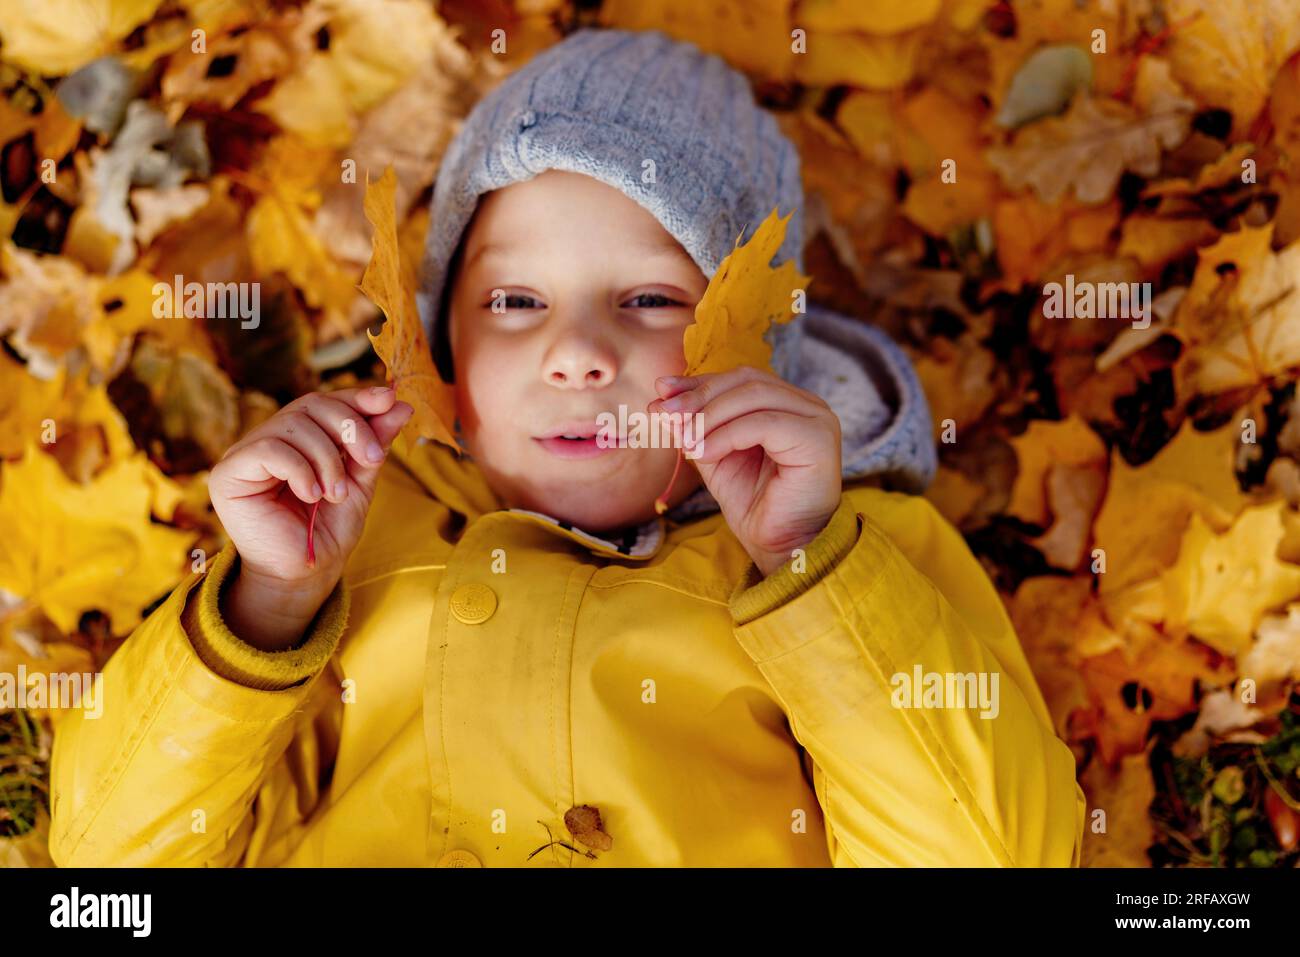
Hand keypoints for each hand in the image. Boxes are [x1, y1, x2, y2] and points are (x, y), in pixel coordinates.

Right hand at [207, 386, 412, 647]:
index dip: (357, 397)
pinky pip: (269, 449)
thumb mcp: (360, 482)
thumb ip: (374, 444)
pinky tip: (311, 495)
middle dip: (350, 427)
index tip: (389, 399)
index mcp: (299, 437)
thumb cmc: (327, 531)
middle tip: (372, 459)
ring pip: (292, 425)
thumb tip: (400, 403)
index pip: (326, 401)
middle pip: (310, 404)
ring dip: (327, 458)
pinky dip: (300, 470)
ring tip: (335, 494)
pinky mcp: (229, 472)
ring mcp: (246, 453)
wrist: (303, 574)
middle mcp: (269, 438)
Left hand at [649, 366, 841, 577]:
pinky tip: (703, 453)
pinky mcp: (819, 439)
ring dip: (709, 416)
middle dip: (699, 396)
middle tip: (664, 414)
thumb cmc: (754, 504)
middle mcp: (808, 406)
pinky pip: (764, 423)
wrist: (781, 547)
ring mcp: (818, 419)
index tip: (660, 390)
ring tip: (683, 441)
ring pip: (754, 397)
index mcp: (787, 404)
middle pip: (747, 381)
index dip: (699, 382)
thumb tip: (662, 397)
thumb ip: (696, 425)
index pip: (740, 378)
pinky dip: (726, 435)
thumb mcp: (715, 455)